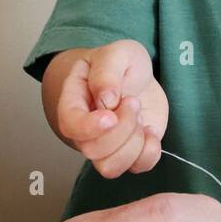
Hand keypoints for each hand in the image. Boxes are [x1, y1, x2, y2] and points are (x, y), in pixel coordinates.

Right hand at [55, 40, 168, 177]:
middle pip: (92, 151)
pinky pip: (137, 168)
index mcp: (73, 101)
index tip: (110, 116)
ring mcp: (106, 146)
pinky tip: (150, 130)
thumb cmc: (120, 64)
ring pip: (110, 168)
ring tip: (139, 116)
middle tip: (133, 101)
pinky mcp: (129, 154)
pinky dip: (149, 151)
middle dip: (121, 128)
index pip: (70, 125)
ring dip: (133, 143)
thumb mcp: (117, 53)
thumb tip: (105, 98)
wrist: (137, 76)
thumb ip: (107, 71)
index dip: (88, 127)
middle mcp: (85, 130)